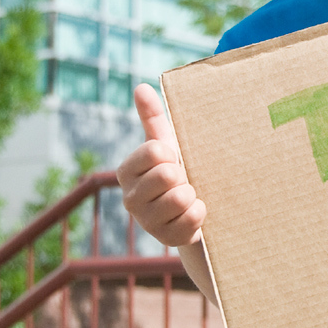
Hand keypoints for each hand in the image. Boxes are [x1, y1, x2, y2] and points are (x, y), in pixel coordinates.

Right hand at [116, 84, 206, 247]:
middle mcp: (129, 198)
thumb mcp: (168, 142)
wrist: (195, 208)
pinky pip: (191, 219)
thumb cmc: (180, 168)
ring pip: (180, 198)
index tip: (172, 159)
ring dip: (193, 195)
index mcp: (127, 170)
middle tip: (183, 180)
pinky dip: (200, 213)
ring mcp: (145, 222)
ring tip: (189, 196)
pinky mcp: (165, 240)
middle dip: (183, 176)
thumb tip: (141, 87)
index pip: (154, 151)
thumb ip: (153, 117)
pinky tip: (195, 211)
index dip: (171, 154)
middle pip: (168, 175)